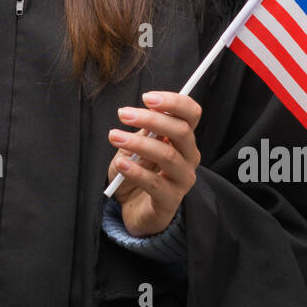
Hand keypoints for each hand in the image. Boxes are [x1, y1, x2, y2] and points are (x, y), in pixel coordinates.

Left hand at [106, 91, 202, 236]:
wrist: (133, 208)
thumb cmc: (136, 171)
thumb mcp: (135, 147)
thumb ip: (142, 132)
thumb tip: (138, 114)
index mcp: (183, 139)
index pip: (191, 114)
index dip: (174, 102)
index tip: (147, 97)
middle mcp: (189, 157)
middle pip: (181, 131)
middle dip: (151, 119)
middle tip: (123, 114)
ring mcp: (182, 180)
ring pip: (167, 155)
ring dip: (138, 143)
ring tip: (115, 137)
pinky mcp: (170, 201)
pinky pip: (155, 183)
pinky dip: (136, 171)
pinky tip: (121, 164)